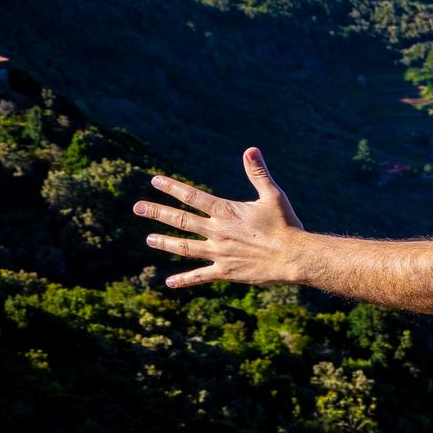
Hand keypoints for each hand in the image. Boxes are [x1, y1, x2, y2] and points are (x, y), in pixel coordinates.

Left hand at [134, 148, 308, 287]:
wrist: (294, 256)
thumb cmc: (286, 224)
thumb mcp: (273, 195)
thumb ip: (258, 173)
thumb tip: (250, 150)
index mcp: (226, 212)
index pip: (192, 196)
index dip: (172, 188)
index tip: (155, 181)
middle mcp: (217, 231)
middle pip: (180, 220)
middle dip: (157, 212)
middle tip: (138, 207)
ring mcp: (219, 253)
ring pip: (184, 247)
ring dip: (165, 242)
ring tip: (149, 239)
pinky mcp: (226, 271)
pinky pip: (200, 275)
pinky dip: (184, 279)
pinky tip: (169, 282)